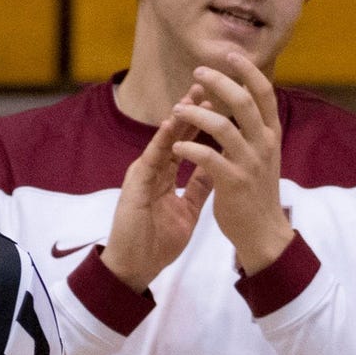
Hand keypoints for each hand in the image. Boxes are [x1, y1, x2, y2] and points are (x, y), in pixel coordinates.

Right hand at [99, 88, 212, 293]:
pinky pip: (151, 158)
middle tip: (208, 86)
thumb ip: (198, 188)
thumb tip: (217, 168)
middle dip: (192, 111)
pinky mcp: (135, 184)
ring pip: (163, 140)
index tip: (221, 104)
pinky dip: (162, 140)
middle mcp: (153, 170)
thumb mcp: (187, 212)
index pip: (187, 143)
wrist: (134, 268)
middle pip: (175, 134)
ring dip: (179, 118)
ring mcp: (143, 174)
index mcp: (165, 176)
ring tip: (193, 95)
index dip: (203, 124)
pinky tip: (173, 123)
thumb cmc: (157, 243)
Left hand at [167, 50, 293, 275]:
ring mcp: (250, 163)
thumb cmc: (257, 192)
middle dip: (219, 81)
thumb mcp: (263, 155)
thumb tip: (242, 100)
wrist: (264, 233)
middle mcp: (264, 144)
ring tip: (178, 111)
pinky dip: (189, 150)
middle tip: (198, 72)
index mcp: (271, 134)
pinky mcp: (233, 183)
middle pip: (243, 101)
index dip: (248, 71)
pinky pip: (208, 158)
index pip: (264, 93)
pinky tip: (176, 148)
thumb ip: (253, 130)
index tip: (231, 54)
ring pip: (223, 126)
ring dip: (196, 115)